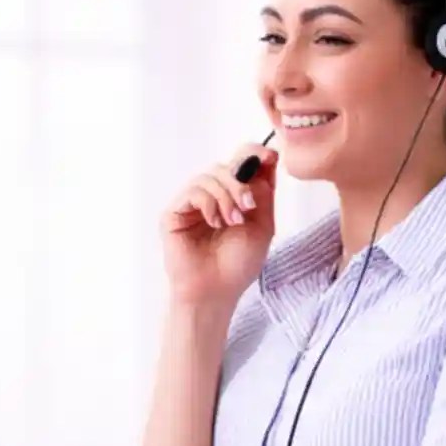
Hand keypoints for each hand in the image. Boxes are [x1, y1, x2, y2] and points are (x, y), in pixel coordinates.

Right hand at [161, 143, 278, 306]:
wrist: (216, 291)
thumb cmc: (238, 265)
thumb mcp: (263, 225)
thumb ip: (264, 192)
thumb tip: (264, 159)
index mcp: (233, 197)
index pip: (241, 162)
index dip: (255, 154)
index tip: (271, 156)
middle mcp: (212, 196)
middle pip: (227, 165)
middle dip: (241, 182)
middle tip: (249, 206)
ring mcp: (192, 203)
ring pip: (210, 175)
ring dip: (226, 196)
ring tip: (233, 221)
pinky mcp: (174, 213)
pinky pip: (193, 191)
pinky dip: (209, 203)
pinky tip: (215, 223)